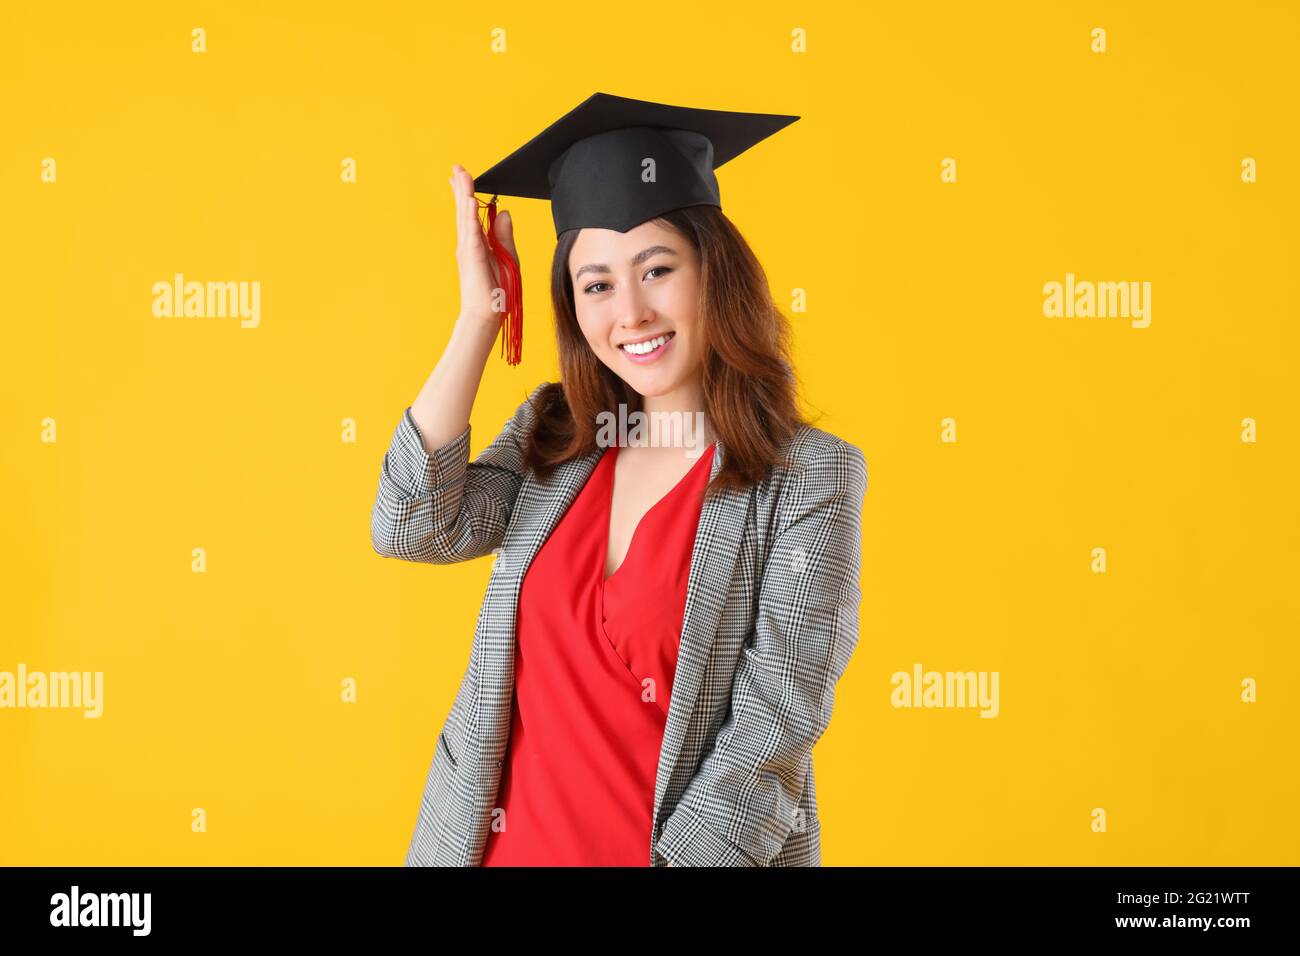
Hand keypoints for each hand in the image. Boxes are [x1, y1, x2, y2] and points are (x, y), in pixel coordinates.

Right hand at [449, 163, 518, 330]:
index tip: (462, 177)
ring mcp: (468, 248)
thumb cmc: (496, 290)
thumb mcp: (506, 256)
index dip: (466, 194)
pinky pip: (472, 232)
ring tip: (462, 175)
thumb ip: (503, 234)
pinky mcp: (473, 256)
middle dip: (461, 187)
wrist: (487, 313)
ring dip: (464, 194)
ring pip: (465, 215)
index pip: (470, 213)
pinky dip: (471, 215)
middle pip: (464, 209)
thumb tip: (503, 212)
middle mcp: (468, 242)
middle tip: (457, 168)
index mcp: (476, 242)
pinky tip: (472, 201)